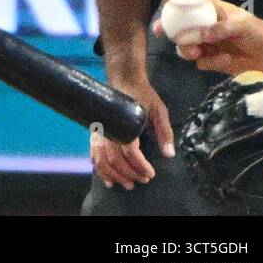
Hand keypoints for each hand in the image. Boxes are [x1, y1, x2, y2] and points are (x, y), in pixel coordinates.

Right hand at [90, 70, 174, 191]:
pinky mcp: (97, 132)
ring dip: (113, 175)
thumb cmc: (143, 94)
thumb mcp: (159, 110)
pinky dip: (99, 168)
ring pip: (101, 159)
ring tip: (127, 184)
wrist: (123, 78)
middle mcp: (109, 129)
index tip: (151, 174)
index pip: (130, 152)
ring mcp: (100, 130)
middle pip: (114, 159)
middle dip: (129, 174)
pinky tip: (108, 179)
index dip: (140, 166)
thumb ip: (164, 132)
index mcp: (124, 124)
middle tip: (143, 180)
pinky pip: (94, 154)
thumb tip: (169, 154)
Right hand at [154, 0, 262, 76]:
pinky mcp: (208, 59)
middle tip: (160, 31)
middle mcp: (202, 25)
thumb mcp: (243, 24)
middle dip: (165, 26)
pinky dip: (211, 62)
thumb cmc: (257, 32)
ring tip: (195, 53)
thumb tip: (203, 35)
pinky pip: (200, 62)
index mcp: (210, 10)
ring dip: (185, 49)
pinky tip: (225, 59)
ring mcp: (204, 43)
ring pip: (183, 45)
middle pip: (177, 23)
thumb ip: (223, 28)